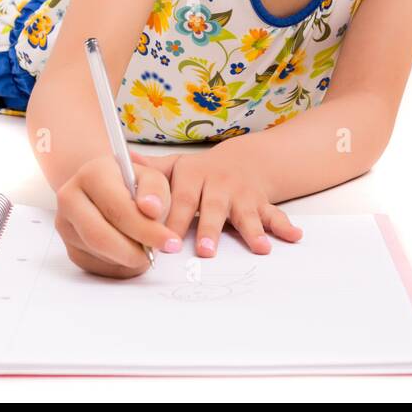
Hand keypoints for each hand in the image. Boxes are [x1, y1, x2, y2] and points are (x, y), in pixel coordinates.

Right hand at [54, 154, 181, 278]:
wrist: (104, 188)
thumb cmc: (130, 183)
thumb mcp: (150, 177)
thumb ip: (155, 190)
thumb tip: (151, 210)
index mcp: (91, 174)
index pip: (117, 209)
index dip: (147, 229)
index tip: (170, 241)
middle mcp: (70, 197)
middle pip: (100, 237)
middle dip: (134, 252)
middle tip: (156, 255)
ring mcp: (65, 224)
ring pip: (98, 254)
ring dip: (128, 260)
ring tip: (146, 250)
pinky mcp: (69, 247)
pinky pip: (95, 267)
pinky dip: (119, 267)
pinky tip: (131, 254)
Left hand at [129, 148, 303, 257]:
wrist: (243, 160)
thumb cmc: (201, 171)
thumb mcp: (175, 167)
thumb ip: (149, 172)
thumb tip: (117, 163)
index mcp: (194, 177)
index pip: (181, 199)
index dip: (174, 219)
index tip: (165, 241)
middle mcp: (219, 184)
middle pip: (213, 208)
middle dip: (210, 229)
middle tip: (205, 251)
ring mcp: (243, 195)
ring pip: (246, 213)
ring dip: (252, 230)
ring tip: (258, 247)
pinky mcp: (261, 204)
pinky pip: (275, 214)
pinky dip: (284, 226)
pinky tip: (294, 237)